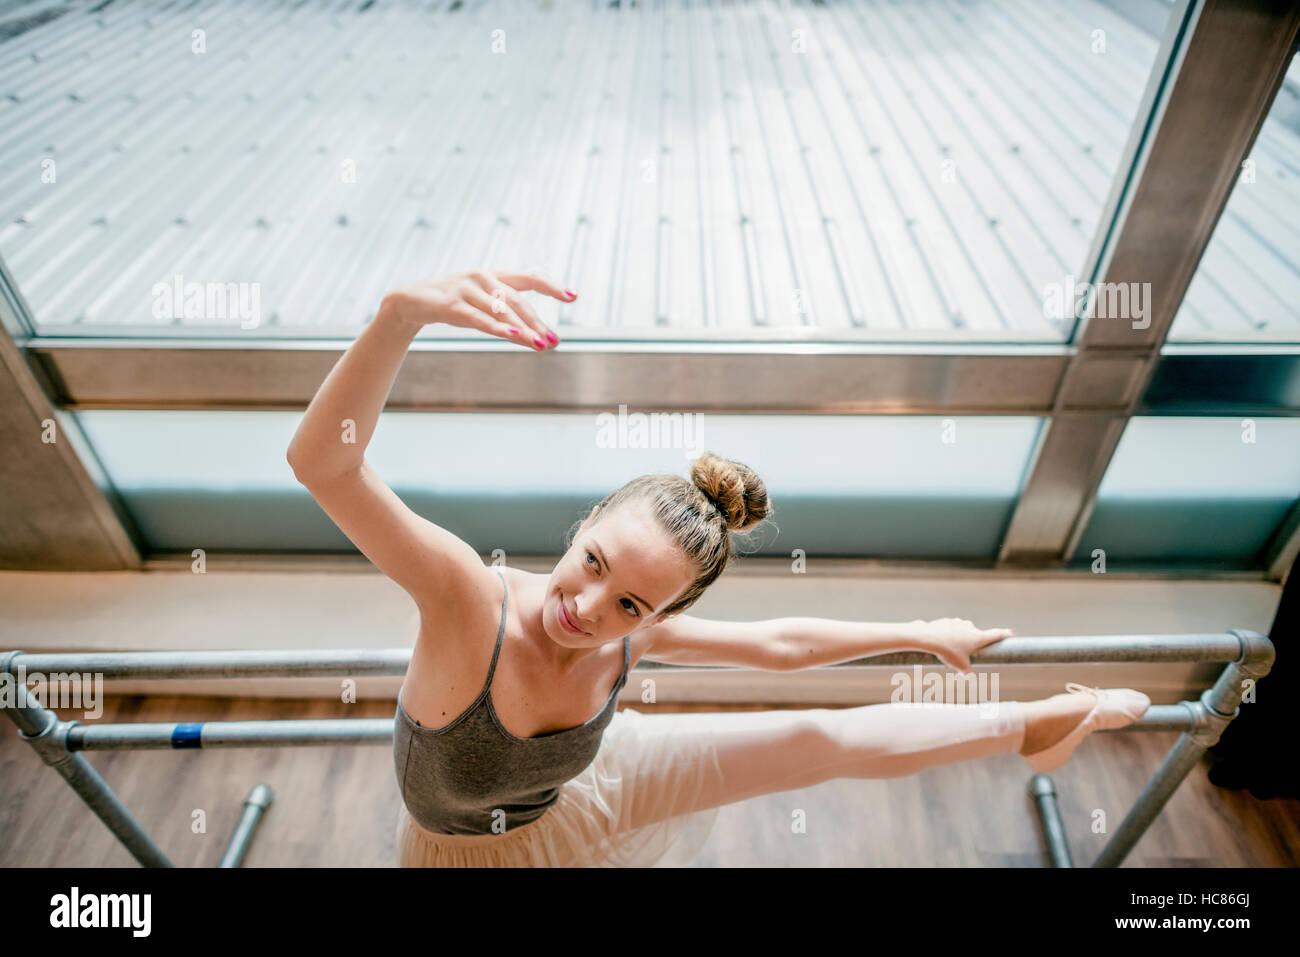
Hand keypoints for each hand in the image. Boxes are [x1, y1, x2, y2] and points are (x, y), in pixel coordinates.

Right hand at [384, 268, 574, 351]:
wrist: (409, 301)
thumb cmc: (452, 303)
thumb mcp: (482, 305)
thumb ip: (507, 314)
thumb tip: (539, 335)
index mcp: (494, 275)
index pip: (529, 278)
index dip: (551, 286)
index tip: (573, 297)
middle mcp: (483, 278)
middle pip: (518, 300)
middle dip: (538, 322)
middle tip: (555, 340)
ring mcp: (467, 289)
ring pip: (502, 311)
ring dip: (524, 329)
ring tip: (542, 345)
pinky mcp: (452, 305)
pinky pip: (480, 319)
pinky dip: (498, 328)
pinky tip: (515, 337)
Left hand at [912, 618, 1014, 674]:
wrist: (928, 637)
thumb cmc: (948, 652)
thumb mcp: (960, 666)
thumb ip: (968, 672)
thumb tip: (969, 676)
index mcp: (978, 637)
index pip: (996, 635)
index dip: (1004, 635)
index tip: (1011, 632)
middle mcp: (970, 627)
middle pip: (976, 636)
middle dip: (971, 646)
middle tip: (962, 657)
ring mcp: (958, 623)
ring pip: (962, 633)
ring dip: (958, 642)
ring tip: (947, 654)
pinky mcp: (946, 621)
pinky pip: (950, 631)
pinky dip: (947, 638)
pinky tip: (939, 645)